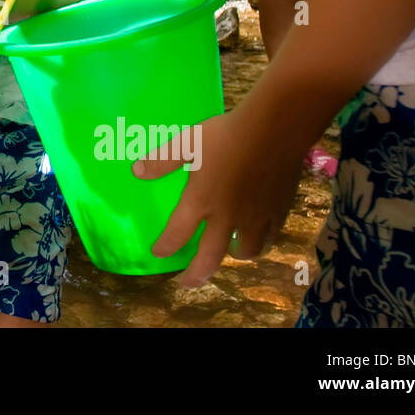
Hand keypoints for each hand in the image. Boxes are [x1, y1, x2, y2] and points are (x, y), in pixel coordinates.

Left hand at [134, 109, 298, 286]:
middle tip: (188, 283)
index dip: (165, 246)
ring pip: (246, 251)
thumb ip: (162, 160)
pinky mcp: (278, 212)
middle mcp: (227, 218)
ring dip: (233, 256)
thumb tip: (136, 171)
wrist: (273, 131)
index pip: (178, 233)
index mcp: (200, 202)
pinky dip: (261, 241)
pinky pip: (270, 237)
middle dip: (197, 274)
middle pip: (210, 258)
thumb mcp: (187, 143)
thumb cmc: (225, 136)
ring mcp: (255, 218)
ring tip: (228, 253)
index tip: (158, 252)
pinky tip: (259, 235)